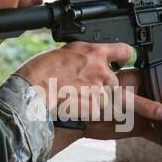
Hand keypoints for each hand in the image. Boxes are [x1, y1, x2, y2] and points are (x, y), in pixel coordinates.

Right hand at [18, 43, 161, 153]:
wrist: (34, 89)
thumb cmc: (43, 70)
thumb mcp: (67, 51)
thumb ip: (85, 56)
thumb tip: (90, 59)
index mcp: (94, 53)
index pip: (125, 50)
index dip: (126, 56)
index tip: (126, 60)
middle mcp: (101, 70)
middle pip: (114, 80)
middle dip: (104, 86)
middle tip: (83, 87)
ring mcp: (100, 90)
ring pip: (106, 98)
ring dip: (95, 99)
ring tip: (73, 96)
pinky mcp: (95, 107)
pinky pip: (96, 111)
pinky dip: (87, 111)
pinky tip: (72, 105)